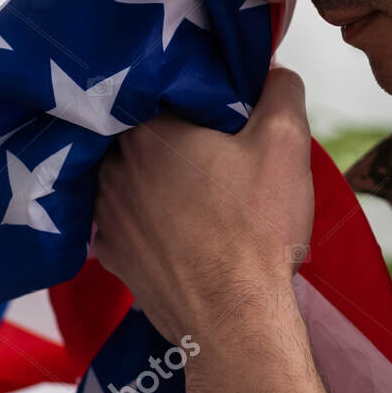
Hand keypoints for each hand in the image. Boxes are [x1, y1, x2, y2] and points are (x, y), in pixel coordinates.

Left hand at [92, 67, 314, 356]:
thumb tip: (270, 69)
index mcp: (147, 129)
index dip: (197, 95)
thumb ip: (279, 90)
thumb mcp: (286, 144)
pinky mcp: (112, 255)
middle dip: (176, 136)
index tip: (225, 112)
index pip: (164, 89)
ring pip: (131, 175)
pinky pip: (126, 219)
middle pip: (143, 132)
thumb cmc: (258, 230)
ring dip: (157, 177)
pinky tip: (181, 227)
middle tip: (217, 151)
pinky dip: (148, 218)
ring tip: (200, 192)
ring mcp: (105, 215)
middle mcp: (112, 167)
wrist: (236, 323)